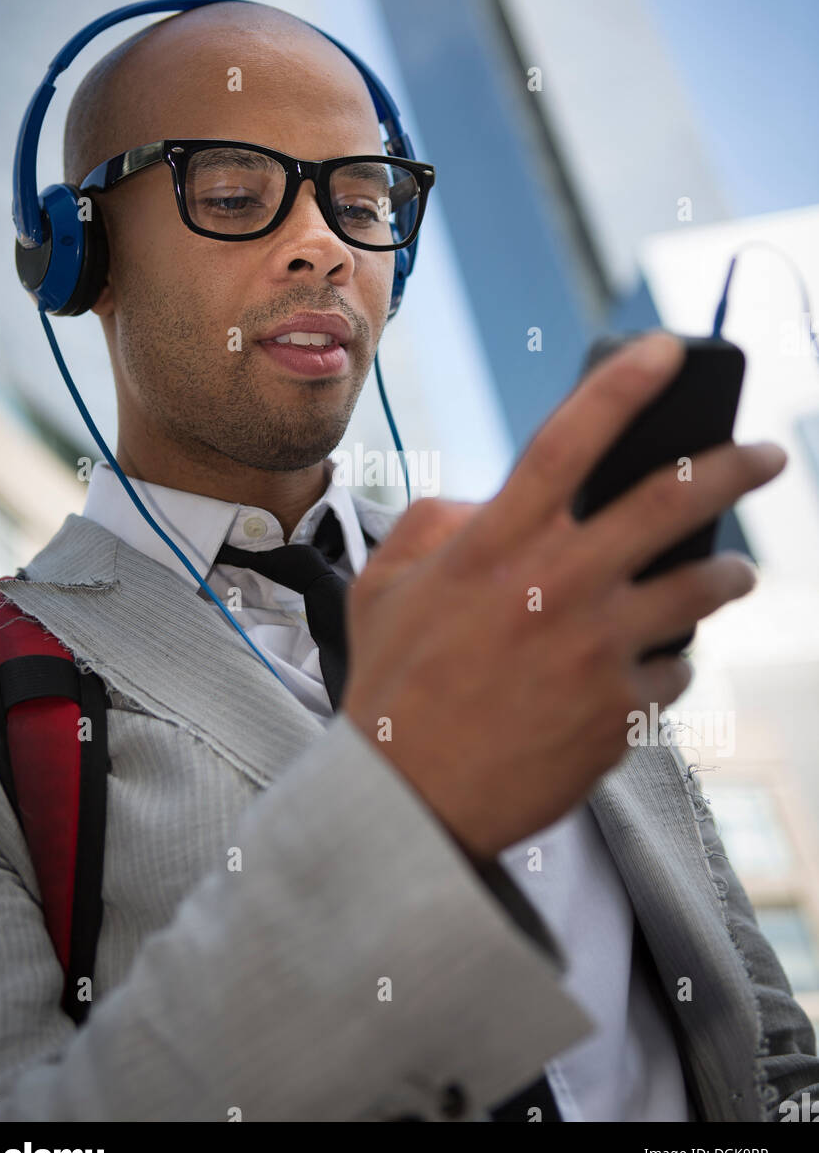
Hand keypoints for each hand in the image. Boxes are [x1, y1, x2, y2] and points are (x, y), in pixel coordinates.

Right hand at [342, 331, 785, 858]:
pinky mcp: (622, 712)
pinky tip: (652, 668)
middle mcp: (557, 585)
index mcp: (494, 546)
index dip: (619, 384)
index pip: (568, 441)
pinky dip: (669, 663)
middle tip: (767, 453)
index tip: (663, 349)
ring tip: (735, 569)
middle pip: (668, 501)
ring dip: (728, 571)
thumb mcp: (385, 588)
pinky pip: (675, 671)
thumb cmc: (393, 690)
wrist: (411, 804)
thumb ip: (435, 524)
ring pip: (699, 589)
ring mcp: (597, 649)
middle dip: (732, 465)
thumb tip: (487, 499)